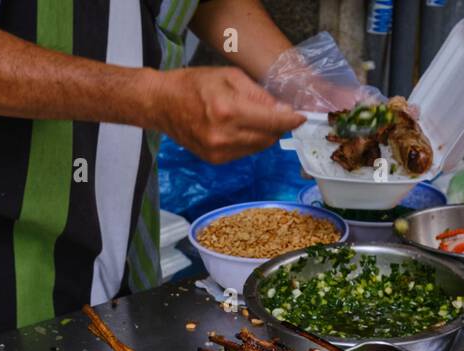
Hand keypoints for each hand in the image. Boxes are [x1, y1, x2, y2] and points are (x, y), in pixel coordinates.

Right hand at [152, 66, 303, 163]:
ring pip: (258, 147)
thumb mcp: (229, 77)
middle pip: (268, 138)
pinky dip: (249, 141)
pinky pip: (244, 153)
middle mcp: (224, 135)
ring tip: (255, 118)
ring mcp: (218, 151)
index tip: (302, 117)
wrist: (161, 104)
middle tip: (279, 114)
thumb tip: (282, 110)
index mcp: (228, 110)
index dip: (291, 121)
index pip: (272, 121)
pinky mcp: (214, 160)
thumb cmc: (194, 84)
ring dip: (264, 135)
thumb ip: (258, 94)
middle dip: (278, 127)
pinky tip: (240, 128)